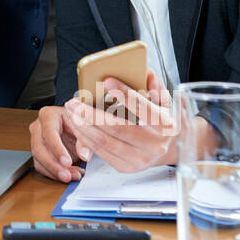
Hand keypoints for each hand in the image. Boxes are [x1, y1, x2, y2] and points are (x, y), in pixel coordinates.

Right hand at [29, 105, 83, 181]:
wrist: (77, 124)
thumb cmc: (79, 120)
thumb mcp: (86, 126)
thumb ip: (86, 140)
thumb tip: (84, 155)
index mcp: (48, 115)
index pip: (49, 133)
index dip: (57, 149)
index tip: (67, 162)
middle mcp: (39, 127)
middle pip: (39, 148)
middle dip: (53, 165)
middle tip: (67, 175)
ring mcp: (37, 140)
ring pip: (39, 160)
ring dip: (55, 172)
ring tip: (72, 176)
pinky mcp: (39, 152)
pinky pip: (41, 166)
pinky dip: (54, 174)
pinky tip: (69, 175)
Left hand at [64, 68, 178, 171]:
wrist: (167, 149)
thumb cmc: (160, 120)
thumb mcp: (163, 102)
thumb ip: (155, 86)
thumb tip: (146, 72)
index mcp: (165, 125)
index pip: (144, 109)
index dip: (125, 95)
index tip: (107, 81)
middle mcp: (154, 145)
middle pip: (118, 128)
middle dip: (92, 115)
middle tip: (75, 103)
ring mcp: (140, 159)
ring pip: (106, 142)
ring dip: (84, 127)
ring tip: (72, 112)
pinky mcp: (126, 167)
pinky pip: (102, 153)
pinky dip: (87, 138)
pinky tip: (77, 127)